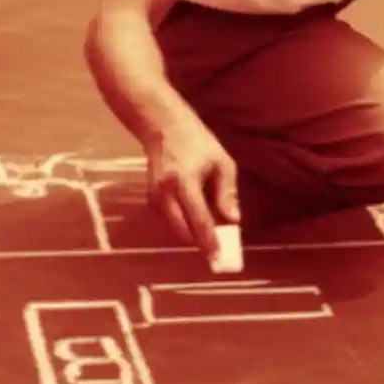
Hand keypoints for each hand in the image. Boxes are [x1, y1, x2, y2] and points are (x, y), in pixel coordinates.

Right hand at [145, 118, 240, 256]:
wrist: (163, 127)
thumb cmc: (197, 142)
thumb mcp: (221, 162)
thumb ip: (227, 192)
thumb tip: (233, 220)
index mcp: (185, 181)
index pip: (199, 219)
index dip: (209, 240)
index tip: (218, 256)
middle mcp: (165, 192)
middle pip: (182, 229)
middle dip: (199, 241)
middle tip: (215, 250)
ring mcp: (154, 195)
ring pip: (173, 226)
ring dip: (190, 233)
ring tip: (207, 233)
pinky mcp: (150, 197)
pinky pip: (167, 218)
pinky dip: (180, 223)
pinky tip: (192, 218)